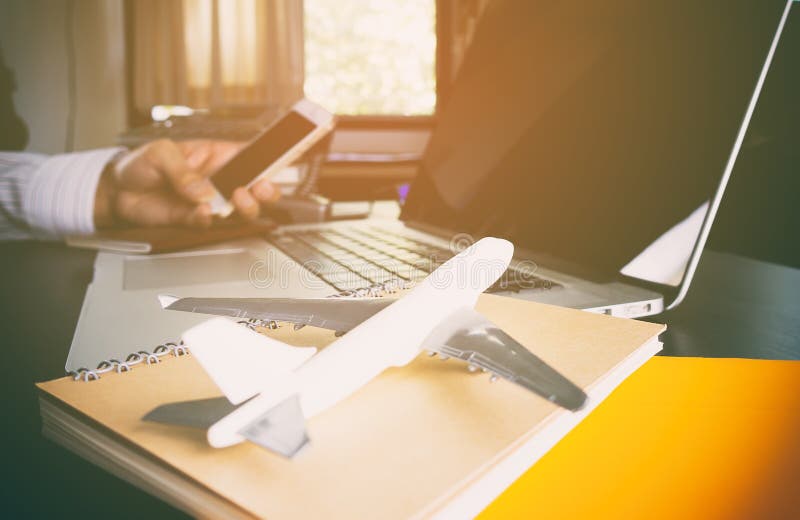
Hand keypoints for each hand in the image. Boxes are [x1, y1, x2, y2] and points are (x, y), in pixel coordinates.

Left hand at [94, 139, 279, 227]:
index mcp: (218, 156)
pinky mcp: (194, 219)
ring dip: (244, 207)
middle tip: (259, 188)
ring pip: (242, 211)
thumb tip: (205, 191)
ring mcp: (210, 202)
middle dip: (266, 190)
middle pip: (257, 188)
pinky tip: (201, 211)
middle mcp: (219, 180)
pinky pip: (210, 222)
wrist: (115, 192)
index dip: (273, 156)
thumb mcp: (160, 154)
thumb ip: (184, 171)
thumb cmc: (140, 164)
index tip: (288, 155)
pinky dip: (208, 219)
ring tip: (235, 199)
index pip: (252, 155)